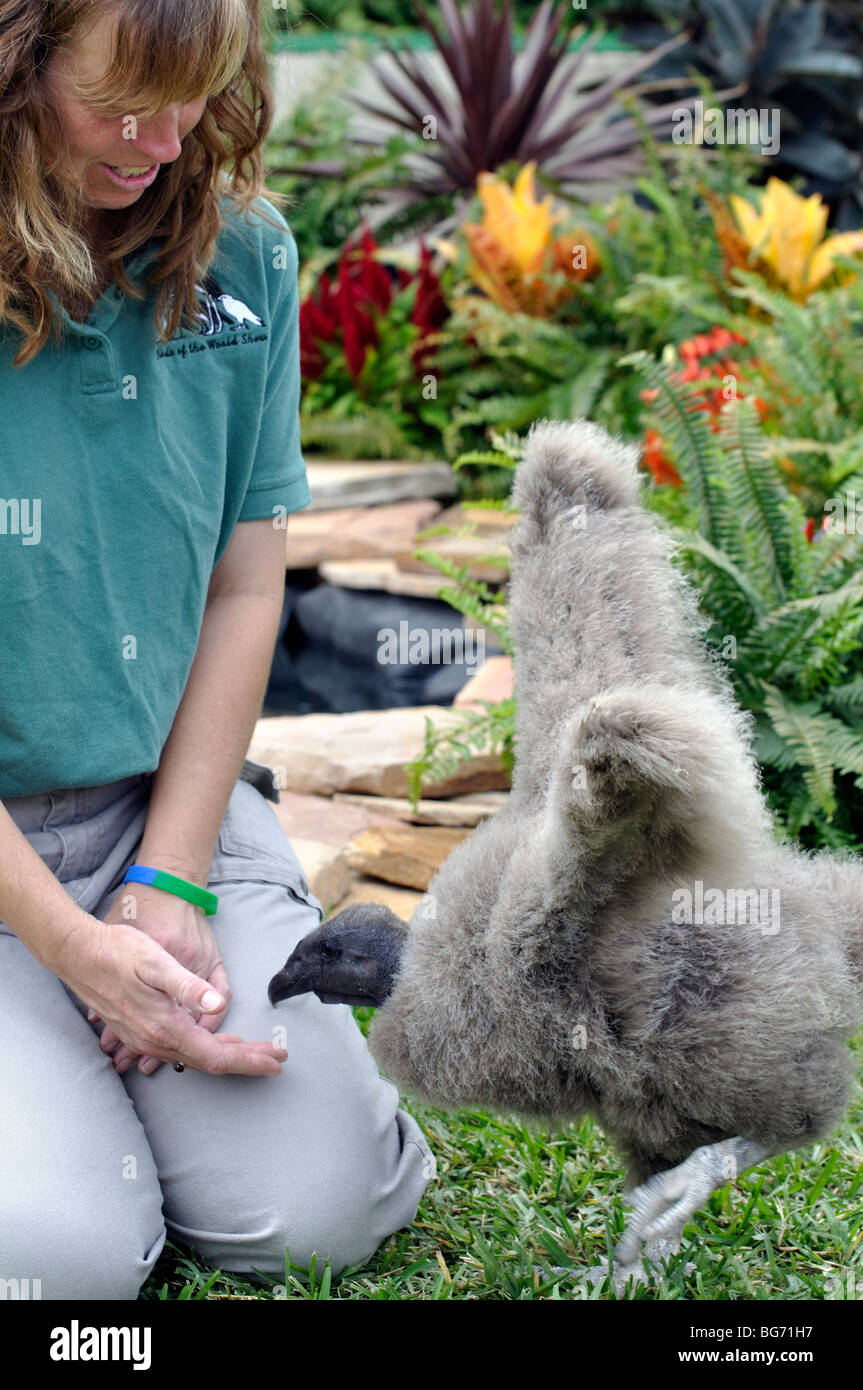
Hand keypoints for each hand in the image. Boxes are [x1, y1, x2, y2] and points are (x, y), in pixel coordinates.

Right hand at [49, 908, 286, 1077]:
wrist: (77, 954)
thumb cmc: (118, 952)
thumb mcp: (157, 962)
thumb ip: (188, 985)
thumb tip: (218, 1002)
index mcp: (166, 1027)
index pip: (217, 1056)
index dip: (250, 1060)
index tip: (277, 1059)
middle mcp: (155, 1041)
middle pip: (210, 1061)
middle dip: (246, 1060)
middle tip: (275, 1055)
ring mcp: (145, 1040)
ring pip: (194, 1057)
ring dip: (226, 1054)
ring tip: (253, 1050)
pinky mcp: (138, 1033)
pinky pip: (179, 1050)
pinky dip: (204, 1048)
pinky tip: (214, 1040)